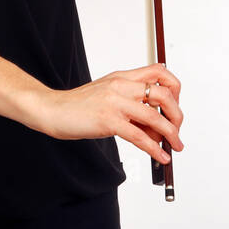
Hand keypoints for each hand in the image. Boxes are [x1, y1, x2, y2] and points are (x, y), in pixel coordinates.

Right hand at [37, 62, 183, 162]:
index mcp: (123, 77)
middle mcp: (122, 86)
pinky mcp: (108, 120)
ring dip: (171, 134)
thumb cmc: (79, 106)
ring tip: (175, 146)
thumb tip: (158, 126)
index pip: (159, 71)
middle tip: (177, 130)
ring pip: (155, 116)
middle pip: (164, 94)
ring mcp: (115, 102)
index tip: (175, 106)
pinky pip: (139, 136)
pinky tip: (161, 156)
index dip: (175, 89)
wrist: (52, 109)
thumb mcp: (108, 96)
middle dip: (177, 115)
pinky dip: (155, 149)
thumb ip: (131, 105)